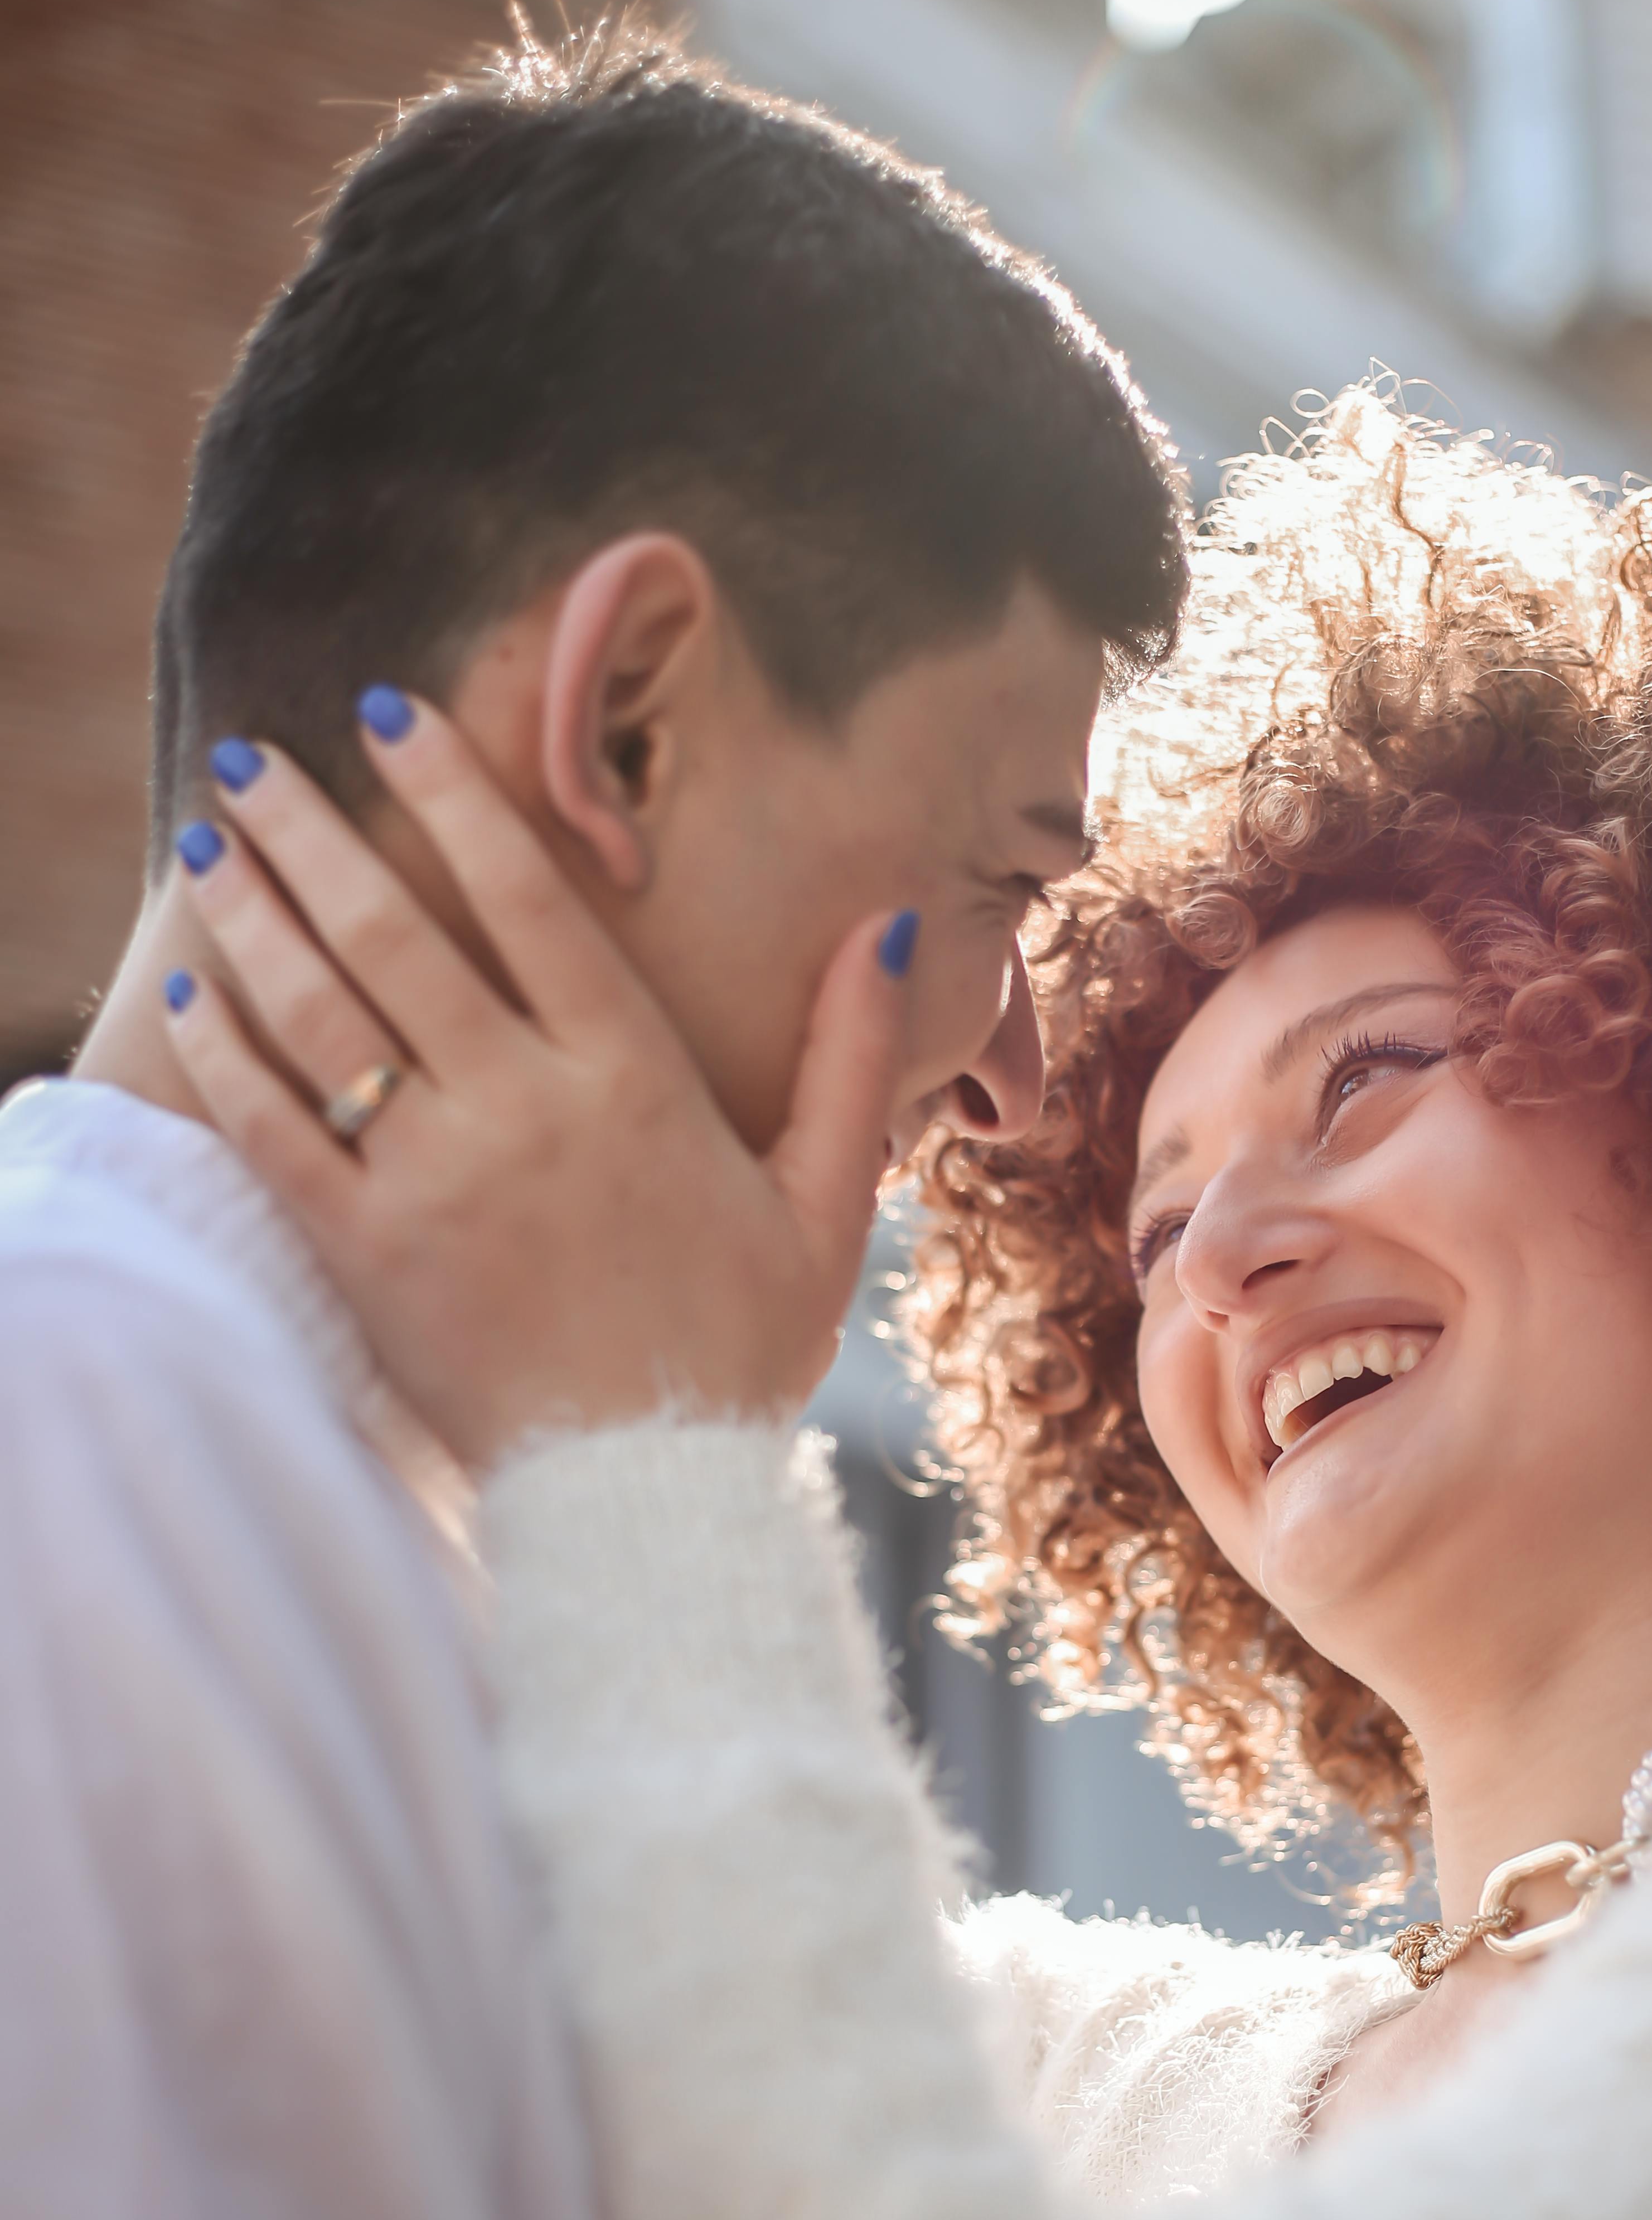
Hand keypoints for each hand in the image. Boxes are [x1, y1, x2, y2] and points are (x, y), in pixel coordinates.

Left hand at [162, 700, 913, 1469]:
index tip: (391, 719)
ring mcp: (438, 1180)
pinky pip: (277, 1133)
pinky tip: (192, 997)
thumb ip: (849, 1057)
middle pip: (398, 935)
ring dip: (256, 916)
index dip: (455, 793)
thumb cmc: (740, 1354)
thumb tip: (890, 924)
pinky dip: (228, 1057)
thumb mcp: (826, 1203)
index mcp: (633, 1080)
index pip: (529, 897)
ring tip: (209, 844)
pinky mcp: (372, 1254)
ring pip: (324, 1015)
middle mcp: (526, 1108)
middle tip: (256, 762)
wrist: (653, 1501)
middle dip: (316, 833)